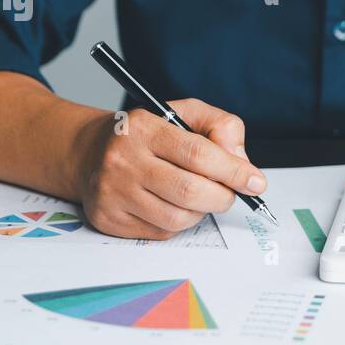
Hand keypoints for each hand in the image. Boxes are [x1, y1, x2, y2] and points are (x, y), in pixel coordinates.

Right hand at [72, 99, 266, 238]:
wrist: (88, 152)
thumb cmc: (145, 134)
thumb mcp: (182, 113)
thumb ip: (220, 126)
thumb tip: (242, 161)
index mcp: (143, 128)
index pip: (198, 154)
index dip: (233, 171)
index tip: (255, 181)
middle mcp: (123, 161)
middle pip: (190, 192)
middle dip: (222, 196)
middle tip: (229, 192)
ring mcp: (113, 193)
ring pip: (178, 218)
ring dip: (200, 211)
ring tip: (196, 194)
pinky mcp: (109, 219)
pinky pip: (161, 232)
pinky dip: (177, 222)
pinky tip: (171, 203)